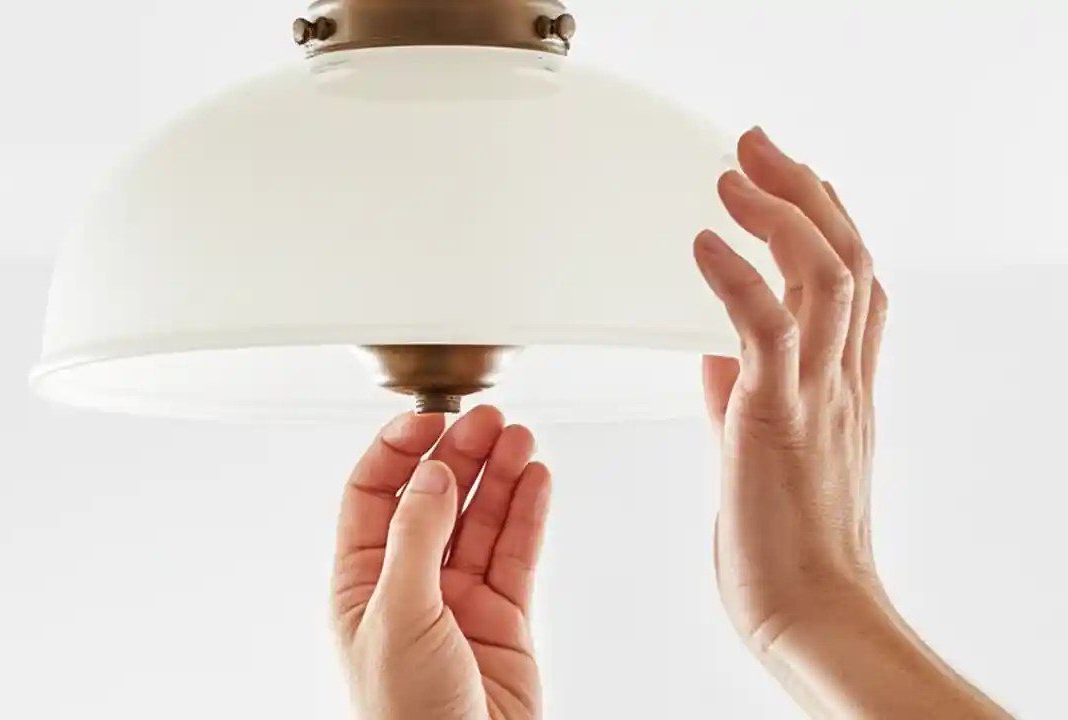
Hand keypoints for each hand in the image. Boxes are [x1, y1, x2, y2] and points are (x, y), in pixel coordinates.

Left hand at [331, 406, 550, 719]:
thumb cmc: (406, 717)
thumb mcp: (398, 617)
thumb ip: (415, 540)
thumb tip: (428, 475)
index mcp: (362, 582)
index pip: (372, 495)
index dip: (398, 451)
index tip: (429, 419)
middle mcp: (409, 583)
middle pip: (433, 498)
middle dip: (459, 455)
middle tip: (488, 421)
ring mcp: (458, 599)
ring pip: (480, 520)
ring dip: (498, 476)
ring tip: (518, 439)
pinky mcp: (503, 617)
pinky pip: (515, 553)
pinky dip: (527, 514)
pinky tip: (534, 480)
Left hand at [696, 126, 886, 646]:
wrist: (813, 614)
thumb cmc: (789, 547)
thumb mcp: (765, 450)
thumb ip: (747, 394)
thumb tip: (716, 348)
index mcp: (841, 387)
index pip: (854, 283)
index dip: (829, 221)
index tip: (795, 179)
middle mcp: (841, 380)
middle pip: (845, 258)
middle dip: (803, 191)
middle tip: (757, 144)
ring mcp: (817, 395)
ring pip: (824, 277)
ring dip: (779, 214)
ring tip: (735, 172)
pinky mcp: (777, 418)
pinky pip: (766, 330)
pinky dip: (738, 278)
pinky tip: (707, 242)